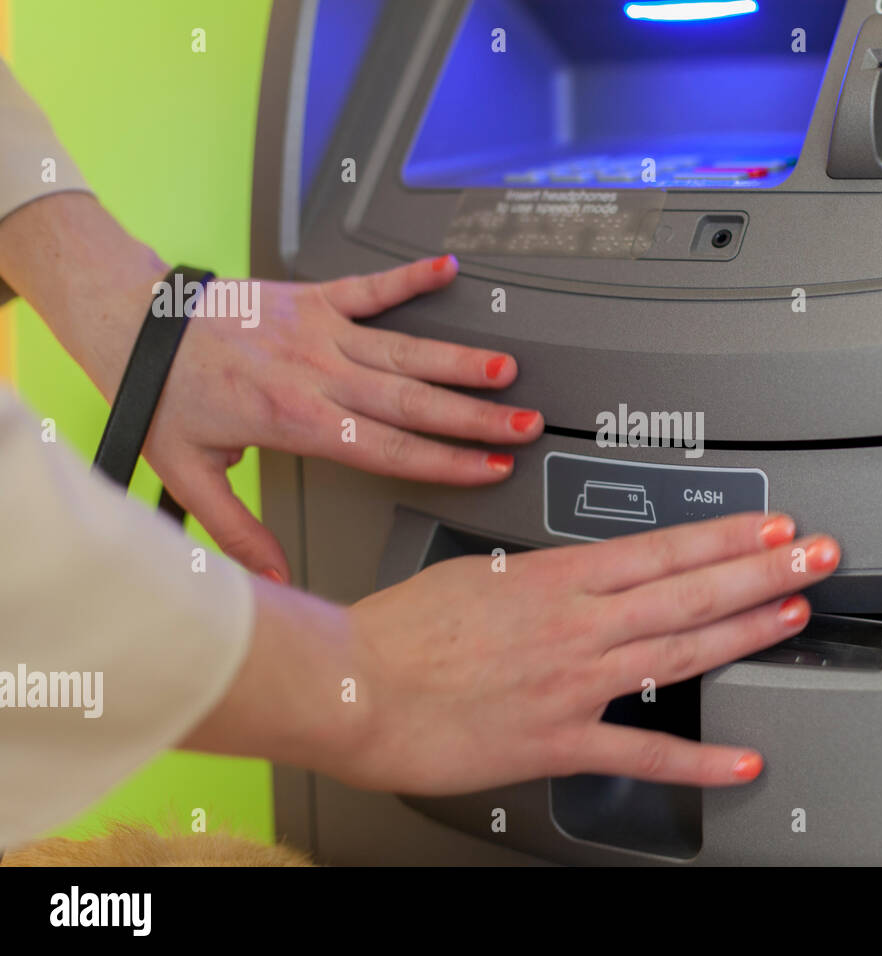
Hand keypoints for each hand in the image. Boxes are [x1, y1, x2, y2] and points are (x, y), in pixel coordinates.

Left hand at [0, 194, 543, 582]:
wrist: (129, 319)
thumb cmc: (160, 393)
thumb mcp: (188, 474)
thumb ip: (237, 531)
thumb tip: (273, 582)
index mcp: (295, 421)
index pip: (389, 449)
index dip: (447, 461)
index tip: (490, 468)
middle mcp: (316, 375)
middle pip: (411, 402)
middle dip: (475, 417)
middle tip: (524, 424)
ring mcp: (318, 332)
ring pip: (402, 349)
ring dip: (457, 359)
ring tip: (505, 368)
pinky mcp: (310, 297)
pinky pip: (370, 286)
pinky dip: (410, 277)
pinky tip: (449, 269)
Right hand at [331, 513, 839, 793]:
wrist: (350, 686)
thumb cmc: (398, 632)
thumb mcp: (476, 574)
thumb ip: (538, 578)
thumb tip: (571, 575)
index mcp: (555, 579)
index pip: (661, 549)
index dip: (725, 536)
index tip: (770, 524)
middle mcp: (577, 626)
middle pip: (687, 591)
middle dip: (760, 568)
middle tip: (815, 555)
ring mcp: (574, 684)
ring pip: (678, 652)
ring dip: (744, 631)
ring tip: (794, 613)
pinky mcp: (558, 741)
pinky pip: (639, 754)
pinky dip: (694, 761)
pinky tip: (741, 761)